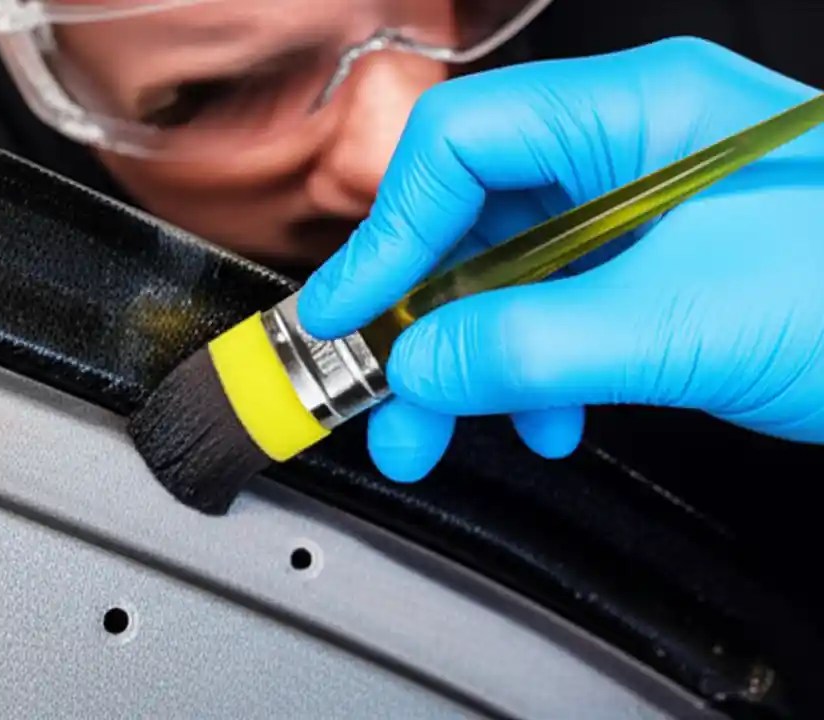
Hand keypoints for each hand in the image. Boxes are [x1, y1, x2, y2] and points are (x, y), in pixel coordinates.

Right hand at [297, 37, 823, 482]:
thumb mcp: (682, 319)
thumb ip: (528, 343)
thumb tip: (420, 363)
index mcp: (634, 112)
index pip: (460, 144)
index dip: (387, 230)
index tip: (347, 312)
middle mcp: (629, 149)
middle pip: (473, 215)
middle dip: (420, 313)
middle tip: (378, 388)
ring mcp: (646, 213)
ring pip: (510, 273)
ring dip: (468, 357)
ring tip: (445, 428)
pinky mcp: (662, 272)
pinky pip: (560, 310)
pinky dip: (533, 371)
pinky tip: (546, 417)